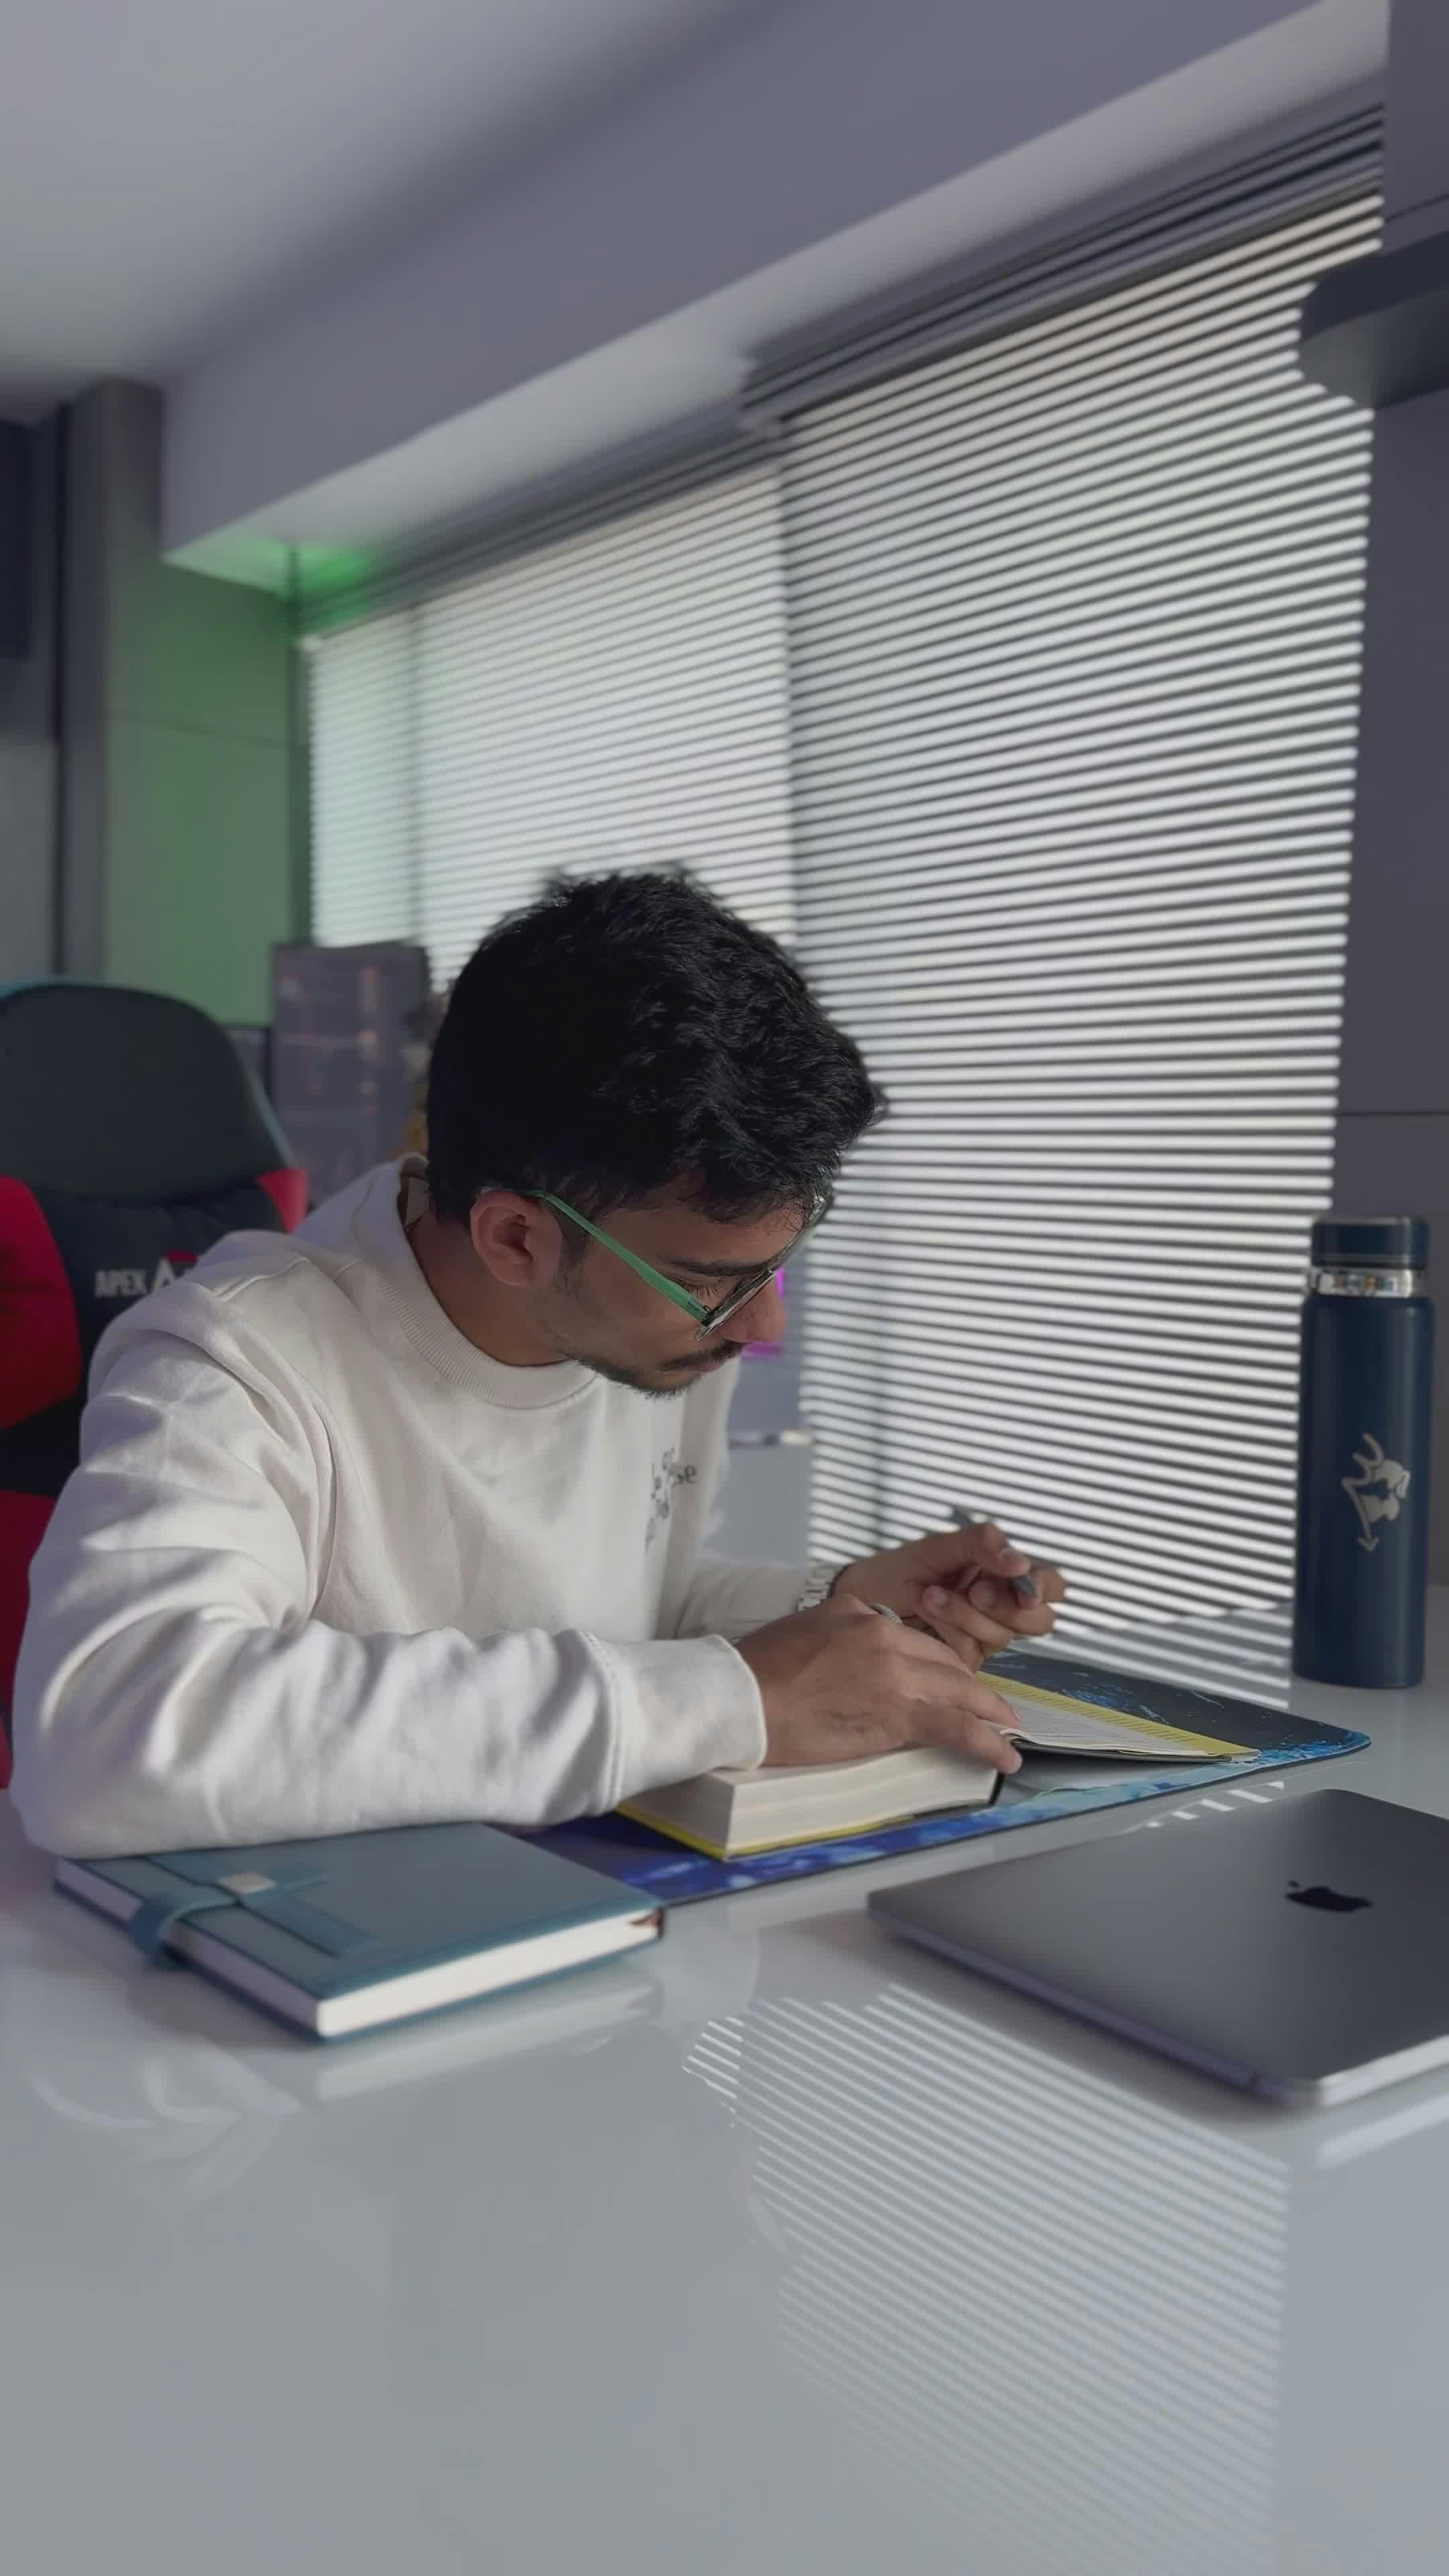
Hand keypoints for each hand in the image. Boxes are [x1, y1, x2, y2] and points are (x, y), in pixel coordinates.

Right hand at [737, 1597, 1022, 1774]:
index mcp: (863, 1615)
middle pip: (946, 1664)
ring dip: (992, 1713)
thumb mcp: (807, 1629)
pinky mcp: (896, 1715)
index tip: (949, 1680)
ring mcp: (895, 1676)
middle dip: (972, 1688)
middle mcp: (886, 1638)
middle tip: (992, 1705)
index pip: (918, 1640)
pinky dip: (988, 1742)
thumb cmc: (758, 1670)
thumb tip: (858, 1654)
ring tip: (1010, 1728)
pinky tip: (1005, 1754)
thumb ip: (842, 1634)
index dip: (939, 1665)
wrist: (739, 1697)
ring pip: (960, 1693)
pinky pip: (956, 1728)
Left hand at [832, 1523, 1065, 1668]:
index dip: (1044, 1588)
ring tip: (929, 1592)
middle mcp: (999, 1608)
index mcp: (1002, 1576)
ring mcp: (981, 1636)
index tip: (1024, 1585)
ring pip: (1001, 1637)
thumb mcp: (941, 1546)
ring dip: (966, 1614)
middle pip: (1038, 1621)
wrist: (862, 1595)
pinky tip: (923, 1608)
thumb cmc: (901, 1567)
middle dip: (1006, 1607)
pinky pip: (971, 1653)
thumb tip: (1019, 1562)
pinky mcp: (960, 1660)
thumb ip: (982, 1545)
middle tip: (975, 1590)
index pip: (1049, 1586)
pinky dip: (947, 1629)